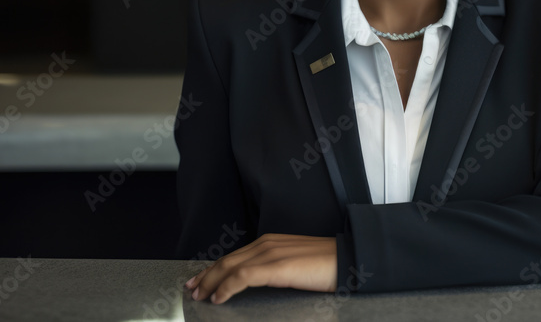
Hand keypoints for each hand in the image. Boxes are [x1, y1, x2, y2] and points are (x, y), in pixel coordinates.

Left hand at [184, 233, 337, 303]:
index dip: (215, 269)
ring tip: (199, 295)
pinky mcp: (276, 266)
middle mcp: (266, 244)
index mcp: (271, 242)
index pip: (235, 256)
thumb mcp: (294, 264)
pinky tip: (219, 298)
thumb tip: (259, 281)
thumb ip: (275, 269)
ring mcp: (270, 254)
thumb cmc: (326, 265)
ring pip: (230, 267)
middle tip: (192, 289)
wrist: (349, 259)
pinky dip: (227, 287)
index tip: (201, 279)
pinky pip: (243, 277)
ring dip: (211, 282)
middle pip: (227, 260)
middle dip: (206, 276)